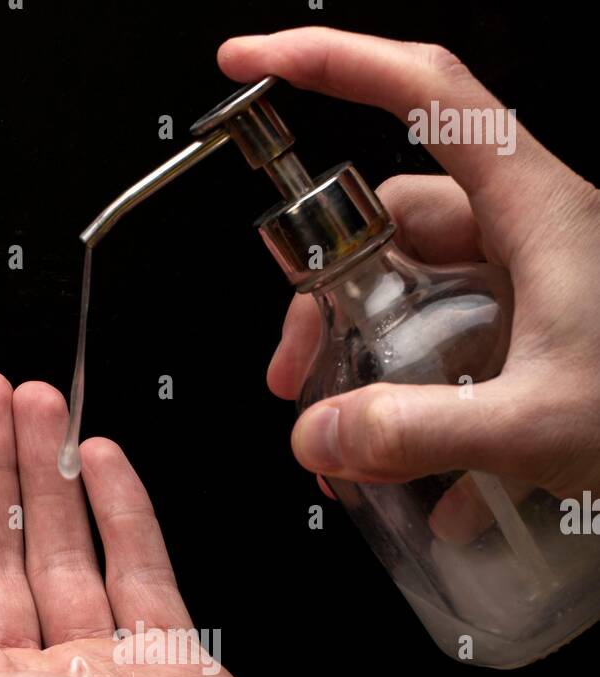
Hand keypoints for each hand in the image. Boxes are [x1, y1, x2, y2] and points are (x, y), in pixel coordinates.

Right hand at [219, 28, 599, 512]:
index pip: (421, 95)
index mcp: (535, 210)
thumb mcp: (539, 423)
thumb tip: (322, 436)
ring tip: (354, 448)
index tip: (252, 63)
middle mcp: (533, 236)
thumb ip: (418, 433)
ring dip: (375, 369)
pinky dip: (428, 416)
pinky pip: (463, 358)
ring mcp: (539, 292)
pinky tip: (428, 490)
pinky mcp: (547, 345)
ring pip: (423, 299)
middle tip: (298, 376)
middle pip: (396, 225)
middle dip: (328, 299)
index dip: (330, 62)